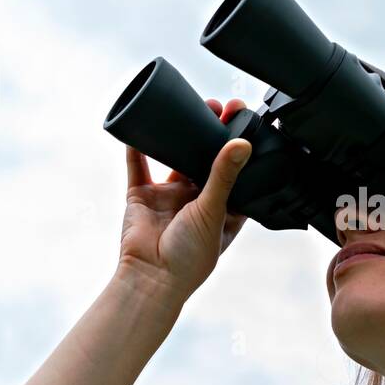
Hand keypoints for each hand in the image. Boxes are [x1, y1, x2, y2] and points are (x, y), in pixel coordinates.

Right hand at [115, 98, 251, 303]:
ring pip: (175, 158)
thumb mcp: (214, 211)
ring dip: (182, 135)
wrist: (151, 278)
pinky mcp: (141, 196)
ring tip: (194, 106)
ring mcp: (168, 196)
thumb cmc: (190, 257)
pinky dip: (138, 147)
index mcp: (223, 209)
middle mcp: (197, 200)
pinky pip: (138, 166)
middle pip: (206, 159)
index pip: (236, 174)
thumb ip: (225, 176)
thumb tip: (242, 144)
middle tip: (221, 106)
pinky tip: (141, 125)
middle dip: (212, 134)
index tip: (246, 122)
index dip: (241, 150)